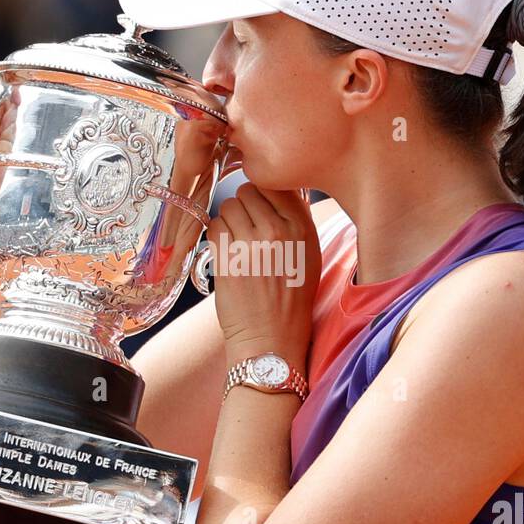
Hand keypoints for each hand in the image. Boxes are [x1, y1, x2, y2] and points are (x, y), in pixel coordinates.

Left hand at [207, 183, 319, 370]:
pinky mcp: (227, 257)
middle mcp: (278, 231)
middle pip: (248, 191)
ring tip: (238, 243)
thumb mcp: (309, 255)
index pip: (276, 184)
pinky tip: (228, 253)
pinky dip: (217, 235)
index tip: (262, 206)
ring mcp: (251, 243)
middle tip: (248, 229)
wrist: (271, 339)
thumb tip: (280, 186)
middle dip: (245, 206)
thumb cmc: (290, 298)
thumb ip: (297, 219)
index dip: (264, 192)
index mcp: (303, 228)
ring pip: (228, 206)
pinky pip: (214, 226)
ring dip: (229, 220)